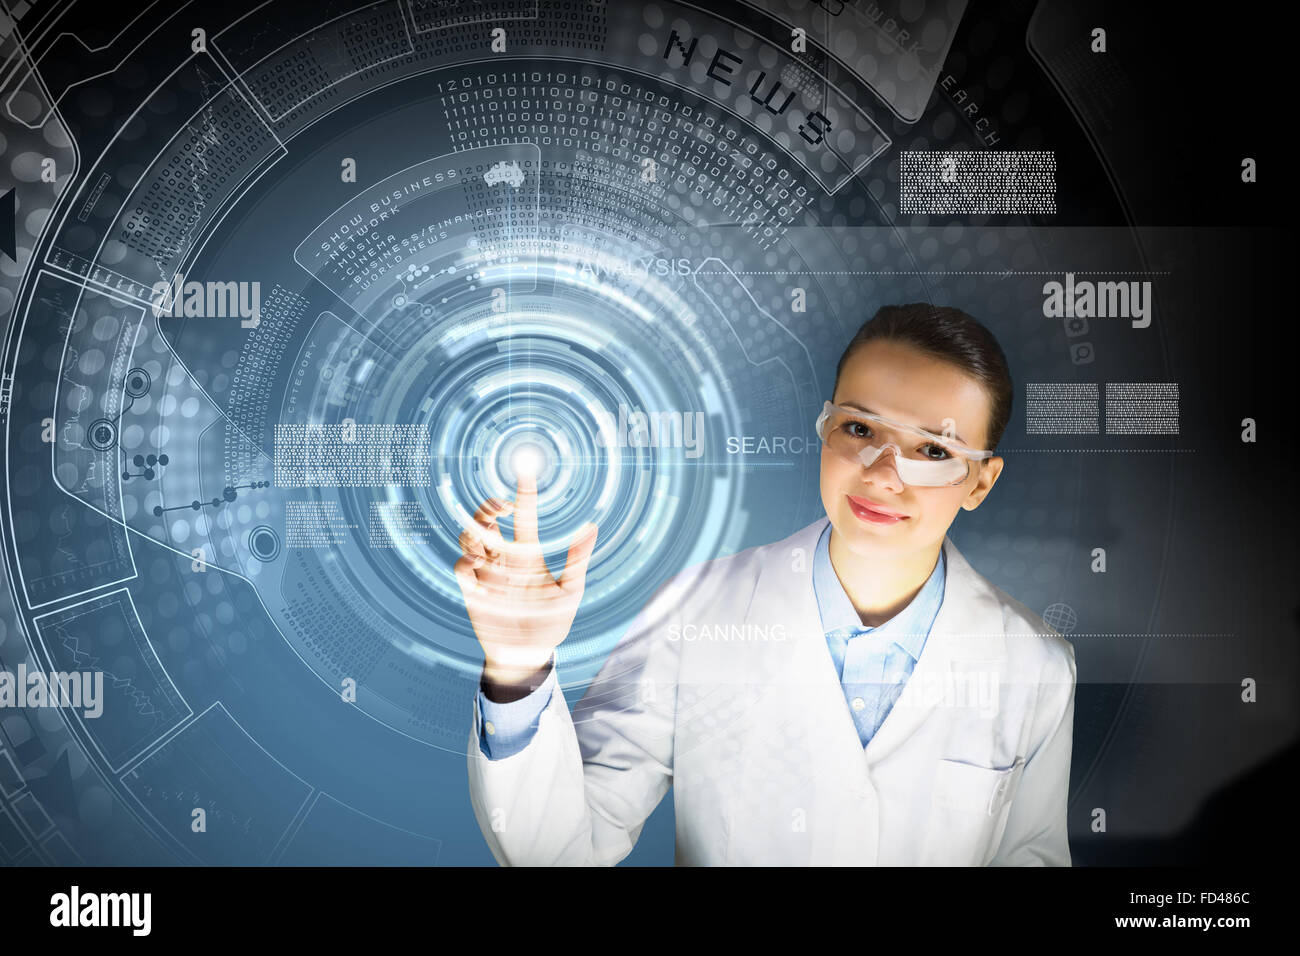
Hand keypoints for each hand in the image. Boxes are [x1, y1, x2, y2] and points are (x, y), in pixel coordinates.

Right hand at [453, 473, 598, 694]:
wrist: (530, 655)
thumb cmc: (551, 622)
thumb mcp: (571, 590)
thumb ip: (577, 559)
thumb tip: (593, 526)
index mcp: (529, 554)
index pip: (524, 517)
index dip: (523, 493)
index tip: (524, 471)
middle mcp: (505, 559)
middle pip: (487, 521)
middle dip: (487, 507)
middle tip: (499, 508)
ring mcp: (487, 574)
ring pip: (469, 538)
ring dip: (475, 532)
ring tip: (488, 541)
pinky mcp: (473, 591)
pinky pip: (460, 567)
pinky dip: (466, 563)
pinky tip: (480, 570)